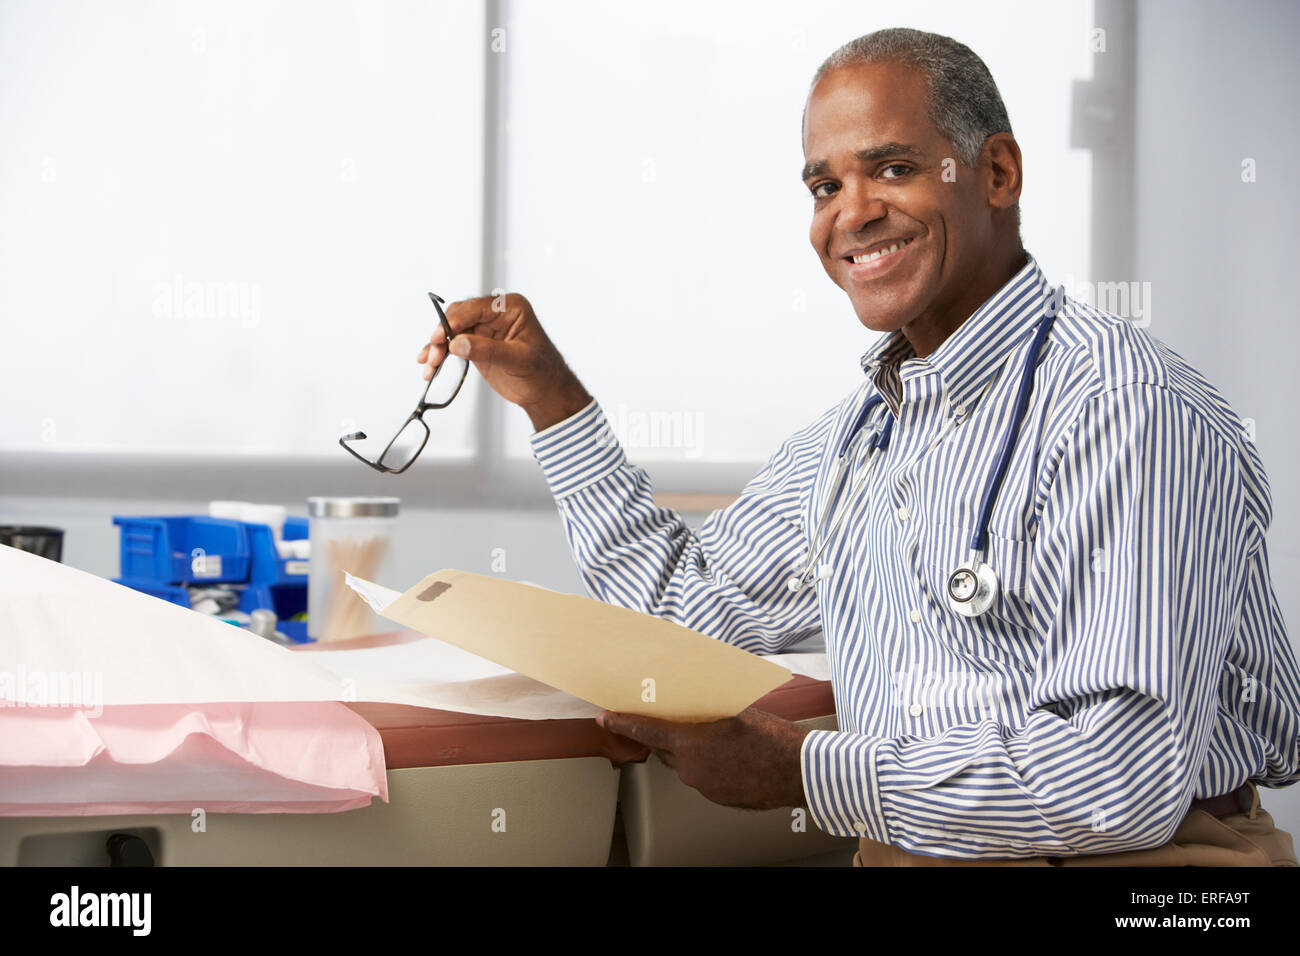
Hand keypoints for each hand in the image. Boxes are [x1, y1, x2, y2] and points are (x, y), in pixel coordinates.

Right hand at [417, 292, 591, 430]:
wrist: (546, 391)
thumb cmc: (542, 372)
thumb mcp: (517, 360)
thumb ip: (487, 350)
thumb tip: (458, 343)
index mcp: (510, 308)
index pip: (476, 308)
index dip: (454, 321)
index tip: (440, 337)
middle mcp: (495, 314)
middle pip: (458, 317)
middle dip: (442, 335)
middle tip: (434, 355)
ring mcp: (484, 329)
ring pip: (451, 331)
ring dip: (437, 347)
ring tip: (429, 364)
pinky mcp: (476, 344)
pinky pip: (453, 345)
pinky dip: (441, 355)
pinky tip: (430, 365)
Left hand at [596, 707, 810, 809]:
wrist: (796, 771)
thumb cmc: (770, 737)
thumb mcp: (734, 710)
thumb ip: (705, 705)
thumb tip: (694, 694)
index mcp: (690, 743)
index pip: (645, 731)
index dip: (622, 723)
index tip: (604, 718)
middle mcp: (690, 768)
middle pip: (665, 748)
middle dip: (667, 735)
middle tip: (678, 722)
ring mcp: (703, 786)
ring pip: (686, 764)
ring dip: (692, 751)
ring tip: (718, 739)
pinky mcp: (718, 797)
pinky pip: (703, 777)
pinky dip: (709, 766)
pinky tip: (730, 757)